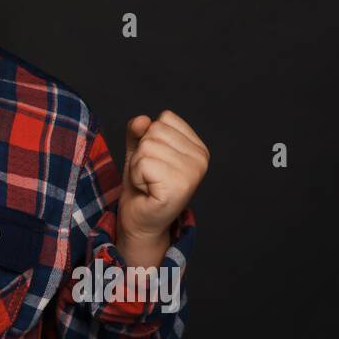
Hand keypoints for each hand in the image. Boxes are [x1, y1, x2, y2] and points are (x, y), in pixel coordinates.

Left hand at [117, 110, 208, 243]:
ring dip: (137, 166)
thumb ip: (139, 131)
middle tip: (149, 175)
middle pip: (155, 130)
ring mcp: (192, 174)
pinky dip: (136, 176)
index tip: (155, 162)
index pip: (165, 118)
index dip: (149, 138)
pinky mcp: (178, 187)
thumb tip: (142, 120)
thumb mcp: (138, 150)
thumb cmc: (142, 185)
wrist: (139, 220)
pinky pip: (143, 163)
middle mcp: (201, 159)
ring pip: (147, 146)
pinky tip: (147, 191)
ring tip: (148, 183)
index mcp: (198, 148)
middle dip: (142, 152)